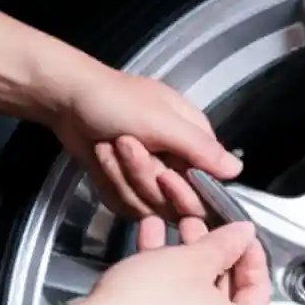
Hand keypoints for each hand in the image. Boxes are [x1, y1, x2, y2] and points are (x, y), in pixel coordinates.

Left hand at [45, 64, 242, 218]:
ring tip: (109, 146)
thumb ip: (200, 149)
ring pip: (145, 204)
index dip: (183, 191)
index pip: (206, 189)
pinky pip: (124, 203)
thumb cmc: (113, 99)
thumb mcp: (161, 121)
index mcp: (194, 142)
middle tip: (125, 144)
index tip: (164, 176)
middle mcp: (177, 162)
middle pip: (172, 202)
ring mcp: (150, 177)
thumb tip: (236, 171)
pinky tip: (101, 158)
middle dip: (142, 177)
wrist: (68, 100)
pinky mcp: (127, 187)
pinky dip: (108, 182)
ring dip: (120, 176)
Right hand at [69, 216, 270, 304]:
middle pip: (224, 295)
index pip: (258, 287)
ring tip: (170, 229)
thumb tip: (243, 235)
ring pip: (193, 303)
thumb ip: (225, 244)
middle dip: (208, 253)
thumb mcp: (192, 261)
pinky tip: (148, 251)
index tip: (239, 231)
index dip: (248, 251)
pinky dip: (164, 286)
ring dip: (181, 263)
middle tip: (199, 226)